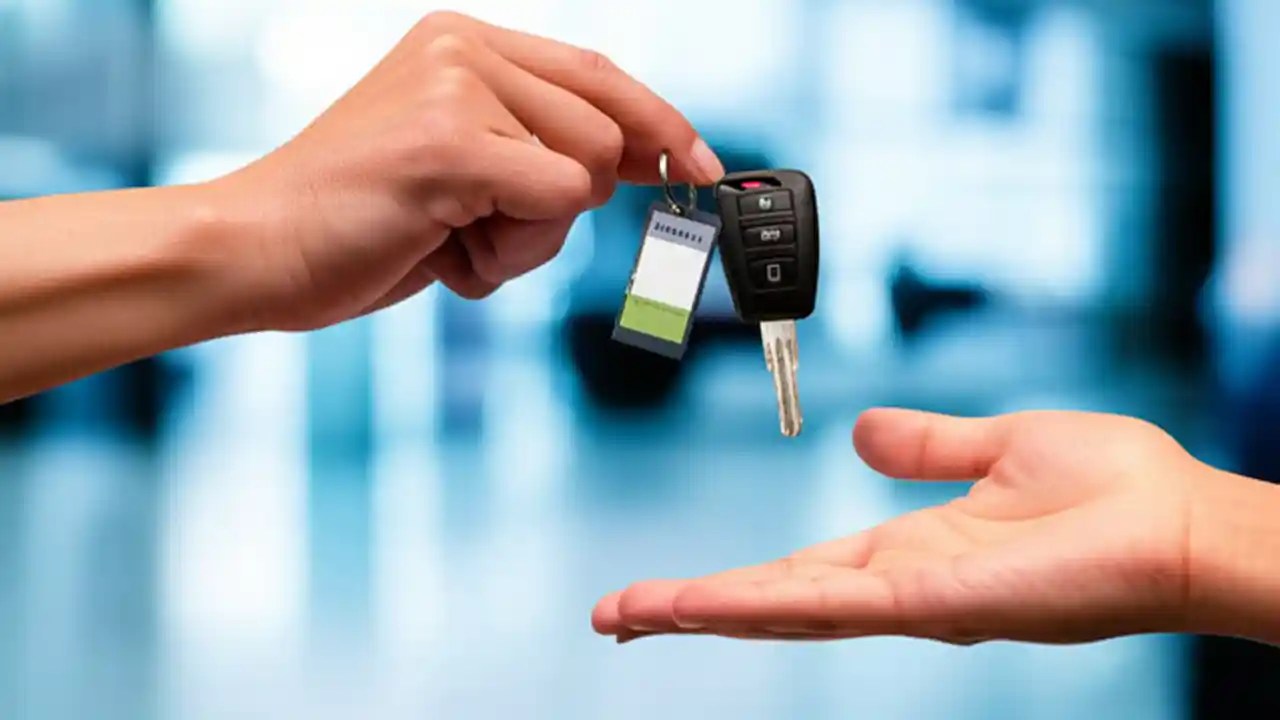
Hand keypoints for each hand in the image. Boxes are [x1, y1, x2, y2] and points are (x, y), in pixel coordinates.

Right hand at [210, 11, 723, 331]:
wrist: (256, 249)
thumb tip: (644, 158)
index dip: (660, 123)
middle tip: (477, 227)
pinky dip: (507, 252)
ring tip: (449, 235)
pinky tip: (439, 248)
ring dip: (528, 236)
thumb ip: (540, 147)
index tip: (705, 165)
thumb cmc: (357, 223)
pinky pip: (552, 201)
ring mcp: (455, 86)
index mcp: (462, 41)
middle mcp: (462, 47)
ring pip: (584, 173)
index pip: (598, 73)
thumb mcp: (462, 169)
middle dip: (559, 208)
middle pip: (603, 133)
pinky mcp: (450, 139)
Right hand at [594, 409, 1221, 645]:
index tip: (666, 590)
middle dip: (689, 610)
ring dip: (704, 611)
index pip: (795, 572)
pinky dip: (763, 606)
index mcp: (908, 550)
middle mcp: (898, 585)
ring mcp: (912, 602)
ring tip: (629, 615)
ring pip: (786, 610)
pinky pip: (834, 605)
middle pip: (772, 602)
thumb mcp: (996, 446)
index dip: (727, 581)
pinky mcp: (936, 603)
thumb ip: (926, 445)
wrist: (1181, 519)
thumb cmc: (1113, 488)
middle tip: (612, 616)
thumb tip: (862, 434)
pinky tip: (707, 605)